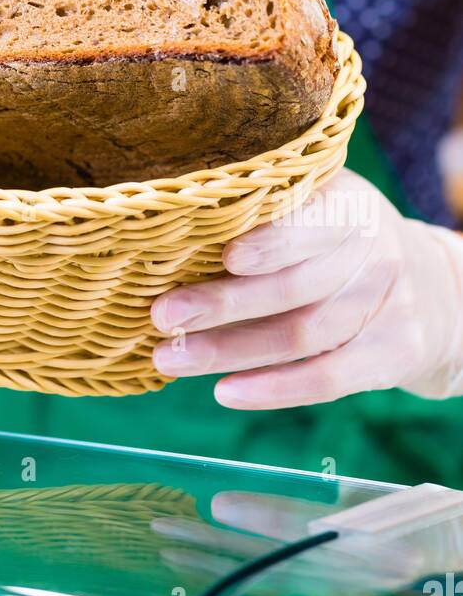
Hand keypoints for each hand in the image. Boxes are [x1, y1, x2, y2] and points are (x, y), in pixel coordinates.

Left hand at [151, 169, 462, 406]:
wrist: (434, 287)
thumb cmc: (345, 240)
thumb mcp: (323, 204)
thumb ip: (272, 208)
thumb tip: (176, 228)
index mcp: (349, 205)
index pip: (311, 224)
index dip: (269, 243)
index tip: (222, 256)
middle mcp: (375, 252)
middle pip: (294, 287)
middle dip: (223, 304)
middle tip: (161, 315)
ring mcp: (388, 306)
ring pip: (300, 336)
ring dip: (229, 351)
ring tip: (170, 358)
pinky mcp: (393, 355)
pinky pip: (326, 379)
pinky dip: (272, 389)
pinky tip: (224, 391)